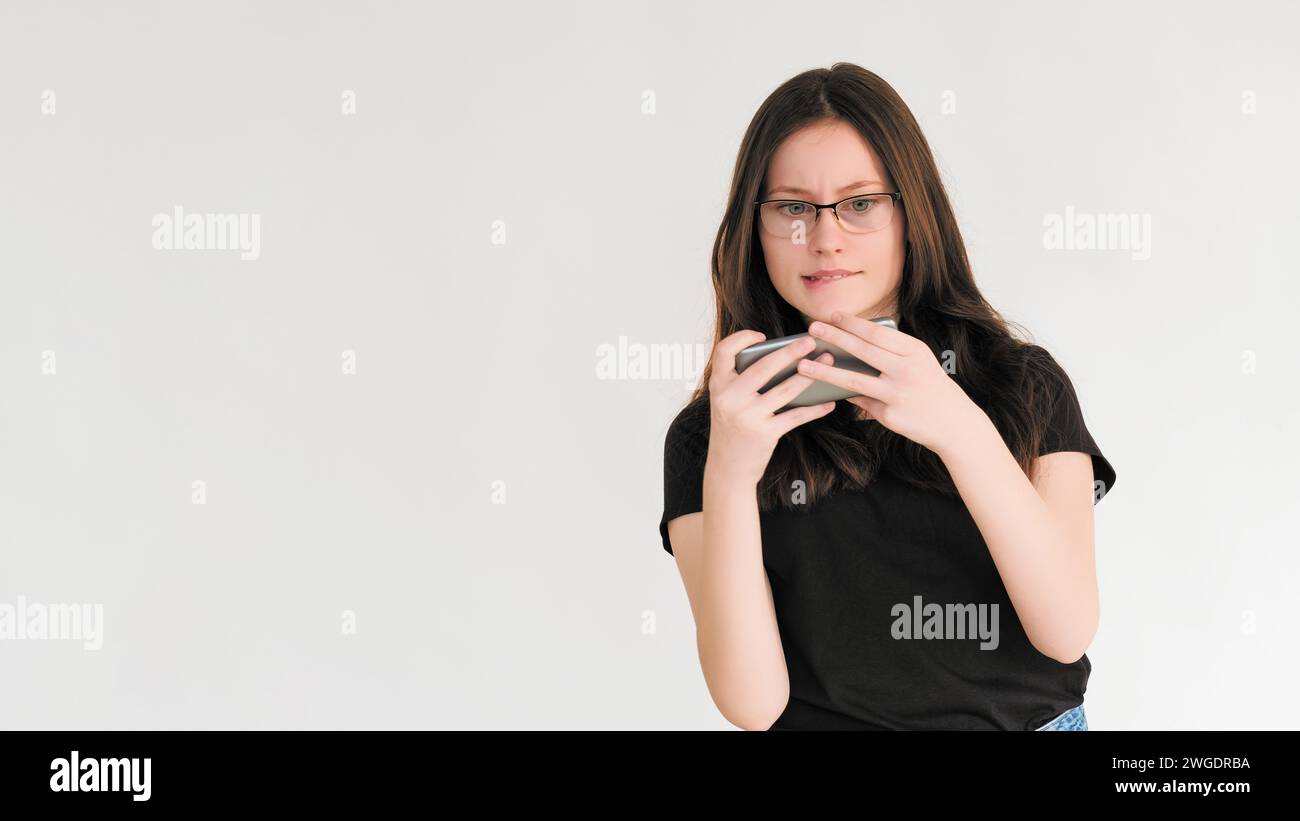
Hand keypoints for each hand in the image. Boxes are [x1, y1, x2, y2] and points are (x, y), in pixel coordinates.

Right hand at [705, 329, 837, 484]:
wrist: (728, 468)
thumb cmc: (732, 428)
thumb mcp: (727, 401)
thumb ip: (742, 381)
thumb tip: (783, 358)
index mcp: (718, 385)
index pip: (724, 351)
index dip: (742, 338)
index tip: (762, 336)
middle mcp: (729, 398)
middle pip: (763, 366)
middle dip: (790, 351)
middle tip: (810, 341)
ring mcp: (747, 416)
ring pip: (785, 389)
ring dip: (810, 375)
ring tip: (827, 362)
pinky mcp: (764, 433)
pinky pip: (795, 415)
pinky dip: (815, 408)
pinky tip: (828, 402)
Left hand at [798, 312, 986, 454]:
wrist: (954, 423)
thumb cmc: (929, 385)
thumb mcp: (918, 362)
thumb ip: (890, 352)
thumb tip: (850, 343)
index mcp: (914, 351)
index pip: (877, 333)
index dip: (851, 323)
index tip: (832, 315)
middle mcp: (907, 370)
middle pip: (863, 351)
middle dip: (834, 337)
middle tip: (811, 328)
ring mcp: (898, 395)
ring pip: (854, 380)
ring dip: (825, 372)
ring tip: (802, 366)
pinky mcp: (890, 416)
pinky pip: (860, 401)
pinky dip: (842, 394)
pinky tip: (822, 389)